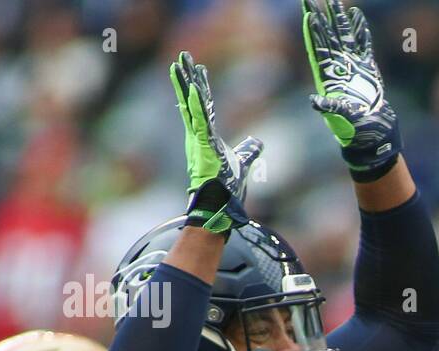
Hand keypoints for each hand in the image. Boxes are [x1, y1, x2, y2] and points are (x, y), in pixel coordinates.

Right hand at [170, 52, 262, 233]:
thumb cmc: (227, 187)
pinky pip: (200, 122)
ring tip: (179, 63)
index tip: (198, 69)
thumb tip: (258, 142)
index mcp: (205, 137)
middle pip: (192, 100)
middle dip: (187, 78)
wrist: (220, 205)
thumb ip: (248, 151)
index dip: (200, 87)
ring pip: (191, 106)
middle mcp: (197, 135)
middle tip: (183, 57)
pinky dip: (198, 105)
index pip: (202, 106)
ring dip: (186, 84)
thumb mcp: (242, 162)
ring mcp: (198, 140)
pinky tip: (195, 89)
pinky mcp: (203, 146)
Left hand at [301, 1, 400, 180]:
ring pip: (343, 37)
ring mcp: (352, 67)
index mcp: (329, 77)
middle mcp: (338, 69)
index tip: (309, 12)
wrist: (374, 135)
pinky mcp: (367, 69)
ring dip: (339, 19)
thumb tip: (313, 101)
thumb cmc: (356, 130)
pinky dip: (360, 31)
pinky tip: (357, 16)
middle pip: (327, 37)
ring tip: (334, 0)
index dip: (314, 30)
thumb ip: (329, 107)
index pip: (318, 48)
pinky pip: (362, 45)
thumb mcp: (340, 118)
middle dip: (321, 17)